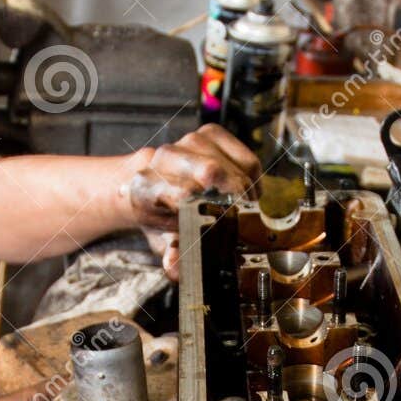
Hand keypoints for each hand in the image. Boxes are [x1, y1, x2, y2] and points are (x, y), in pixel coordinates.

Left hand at [121, 124, 260, 279]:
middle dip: (234, 199)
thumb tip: (176, 267)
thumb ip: (171, 256)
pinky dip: (253, 179)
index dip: (208, 212)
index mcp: (147, 187)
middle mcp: (165, 158)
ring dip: (246, 192)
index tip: (225, 227)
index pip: (181, 194)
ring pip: (233, 167)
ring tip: (242, 208)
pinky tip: (244, 191)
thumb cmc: (160, 215)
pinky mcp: (211, 134)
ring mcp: (188, 142)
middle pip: (211, 172)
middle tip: (243, 220)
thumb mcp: (162, 241)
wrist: (152, 183)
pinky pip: (246, 160)